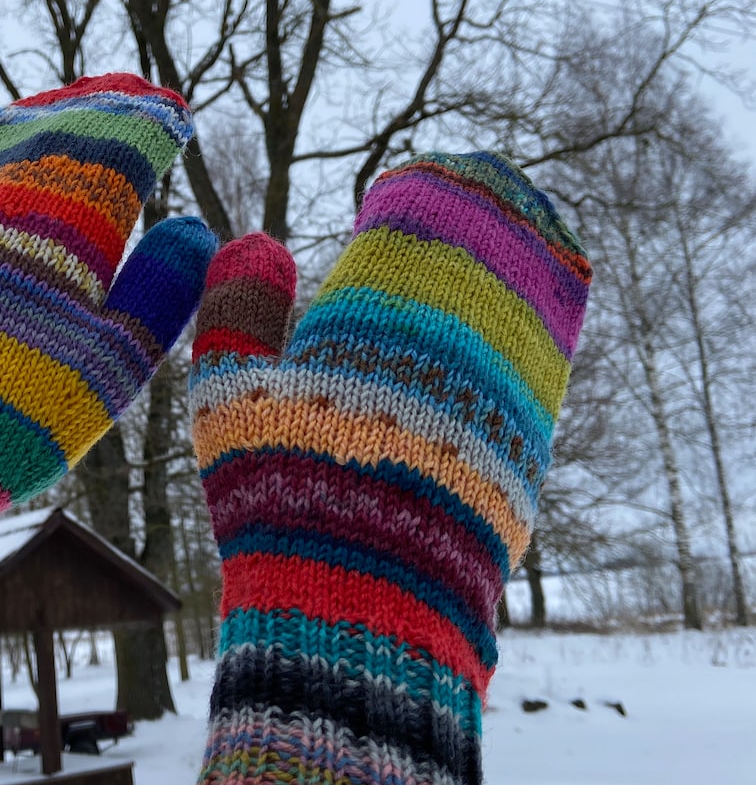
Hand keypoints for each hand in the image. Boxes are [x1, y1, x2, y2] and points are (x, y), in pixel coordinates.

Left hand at [0, 73, 216, 707]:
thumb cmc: (22, 413)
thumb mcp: (115, 362)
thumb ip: (161, 290)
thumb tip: (194, 226)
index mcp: (63, 231)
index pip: (116, 150)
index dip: (151, 124)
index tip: (179, 109)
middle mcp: (3, 208)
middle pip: (61, 128)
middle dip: (106, 103)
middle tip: (141, 89)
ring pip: (7, 141)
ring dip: (52, 115)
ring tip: (81, 103)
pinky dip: (9, 149)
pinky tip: (20, 163)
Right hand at [184, 152, 589, 784]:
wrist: (369, 598)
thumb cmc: (283, 491)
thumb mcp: (232, 395)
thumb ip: (239, 306)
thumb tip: (254, 238)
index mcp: (383, 299)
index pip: (422, 203)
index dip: (417, 186)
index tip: (400, 187)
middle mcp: (463, 322)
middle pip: (491, 229)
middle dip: (477, 205)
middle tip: (463, 192)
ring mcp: (511, 376)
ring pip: (535, 279)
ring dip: (518, 250)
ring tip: (500, 238)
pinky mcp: (535, 431)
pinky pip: (552, 345)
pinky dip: (538, 316)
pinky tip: (515, 320)